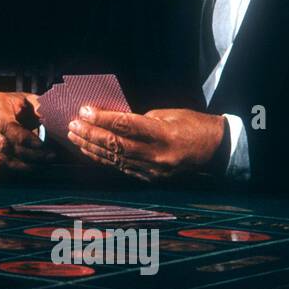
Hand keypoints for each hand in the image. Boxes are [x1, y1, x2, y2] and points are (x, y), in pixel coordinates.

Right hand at [0, 91, 52, 178]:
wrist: (11, 112)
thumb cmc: (24, 107)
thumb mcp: (34, 102)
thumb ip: (42, 109)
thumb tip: (52, 117)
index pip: (5, 125)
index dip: (25, 138)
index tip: (42, 145)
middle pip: (2, 145)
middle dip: (28, 154)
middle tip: (48, 157)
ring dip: (22, 167)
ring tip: (39, 165)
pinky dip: (13, 173)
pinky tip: (28, 167)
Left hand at [67, 106, 224, 181]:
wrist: (215, 150)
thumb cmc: (192, 125)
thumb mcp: (168, 114)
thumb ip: (140, 119)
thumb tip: (112, 119)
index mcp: (164, 135)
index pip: (126, 125)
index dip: (102, 118)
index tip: (84, 110)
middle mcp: (157, 155)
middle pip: (116, 144)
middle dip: (90, 134)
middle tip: (72, 124)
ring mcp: (153, 170)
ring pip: (114, 159)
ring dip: (91, 147)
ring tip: (74, 136)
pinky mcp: (150, 178)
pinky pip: (121, 168)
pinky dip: (103, 159)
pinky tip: (89, 150)